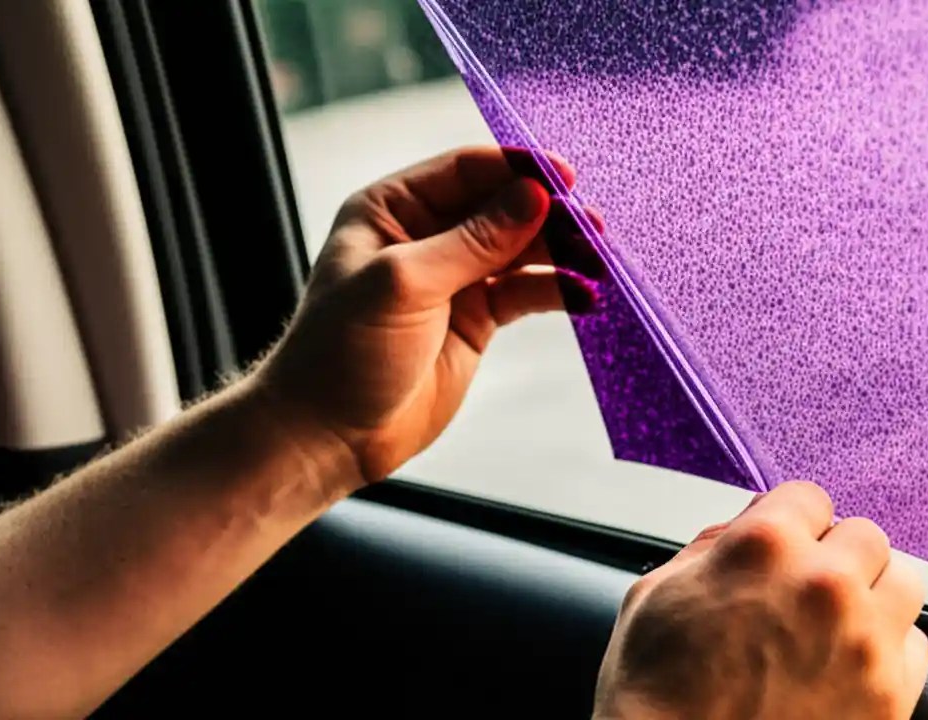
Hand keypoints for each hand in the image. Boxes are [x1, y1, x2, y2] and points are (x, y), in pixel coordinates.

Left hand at [256, 146, 604, 487]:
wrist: (328, 436)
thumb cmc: (341, 353)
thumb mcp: (405, 284)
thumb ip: (474, 240)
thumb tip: (535, 196)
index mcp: (392, 208)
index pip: (467, 170)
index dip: (518, 170)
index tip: (566, 179)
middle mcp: (425, 235)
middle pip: (503, 207)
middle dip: (552, 214)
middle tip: (594, 228)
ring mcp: (454, 278)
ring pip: (522, 249)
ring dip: (562, 252)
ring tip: (599, 264)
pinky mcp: (476, 319)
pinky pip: (525, 292)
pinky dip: (557, 291)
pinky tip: (584, 297)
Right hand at [594, 482, 927, 719]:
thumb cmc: (655, 696)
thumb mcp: (654, 596)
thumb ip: (711, 547)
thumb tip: (748, 522)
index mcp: (763, 547)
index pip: (809, 497)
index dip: (791, 522)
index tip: (785, 545)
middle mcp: (824, 584)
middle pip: (865, 535)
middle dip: (835, 556)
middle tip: (804, 590)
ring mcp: (864, 643)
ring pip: (904, 583)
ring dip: (872, 596)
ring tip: (834, 626)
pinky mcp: (890, 698)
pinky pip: (915, 648)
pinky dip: (886, 652)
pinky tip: (844, 668)